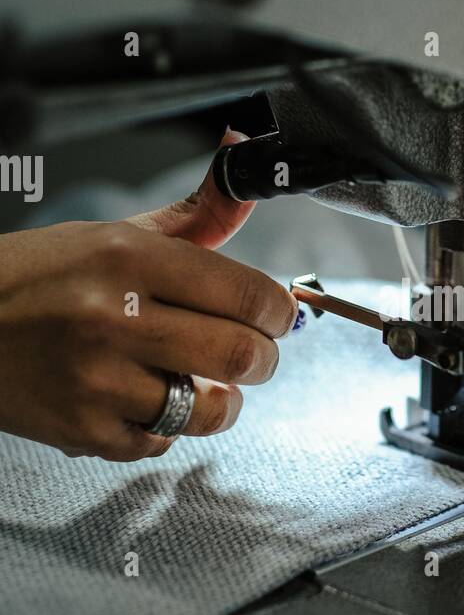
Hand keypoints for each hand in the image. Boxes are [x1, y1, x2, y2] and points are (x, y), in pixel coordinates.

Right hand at [0, 132, 296, 459]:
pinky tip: (143, 401)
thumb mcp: (113, 236)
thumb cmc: (35, 278)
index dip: (277, 311)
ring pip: (209, 409)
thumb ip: (195, 218)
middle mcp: (116, 317)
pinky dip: (162, 428)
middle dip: (262, 359)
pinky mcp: (82, 430)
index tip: (276, 316)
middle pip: (240, 355)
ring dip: (220, 401)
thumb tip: (247, 171)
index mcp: (129, 259)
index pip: (245, 293)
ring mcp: (98, 379)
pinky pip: (160, 443)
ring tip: (204, 385)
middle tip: (253, 354)